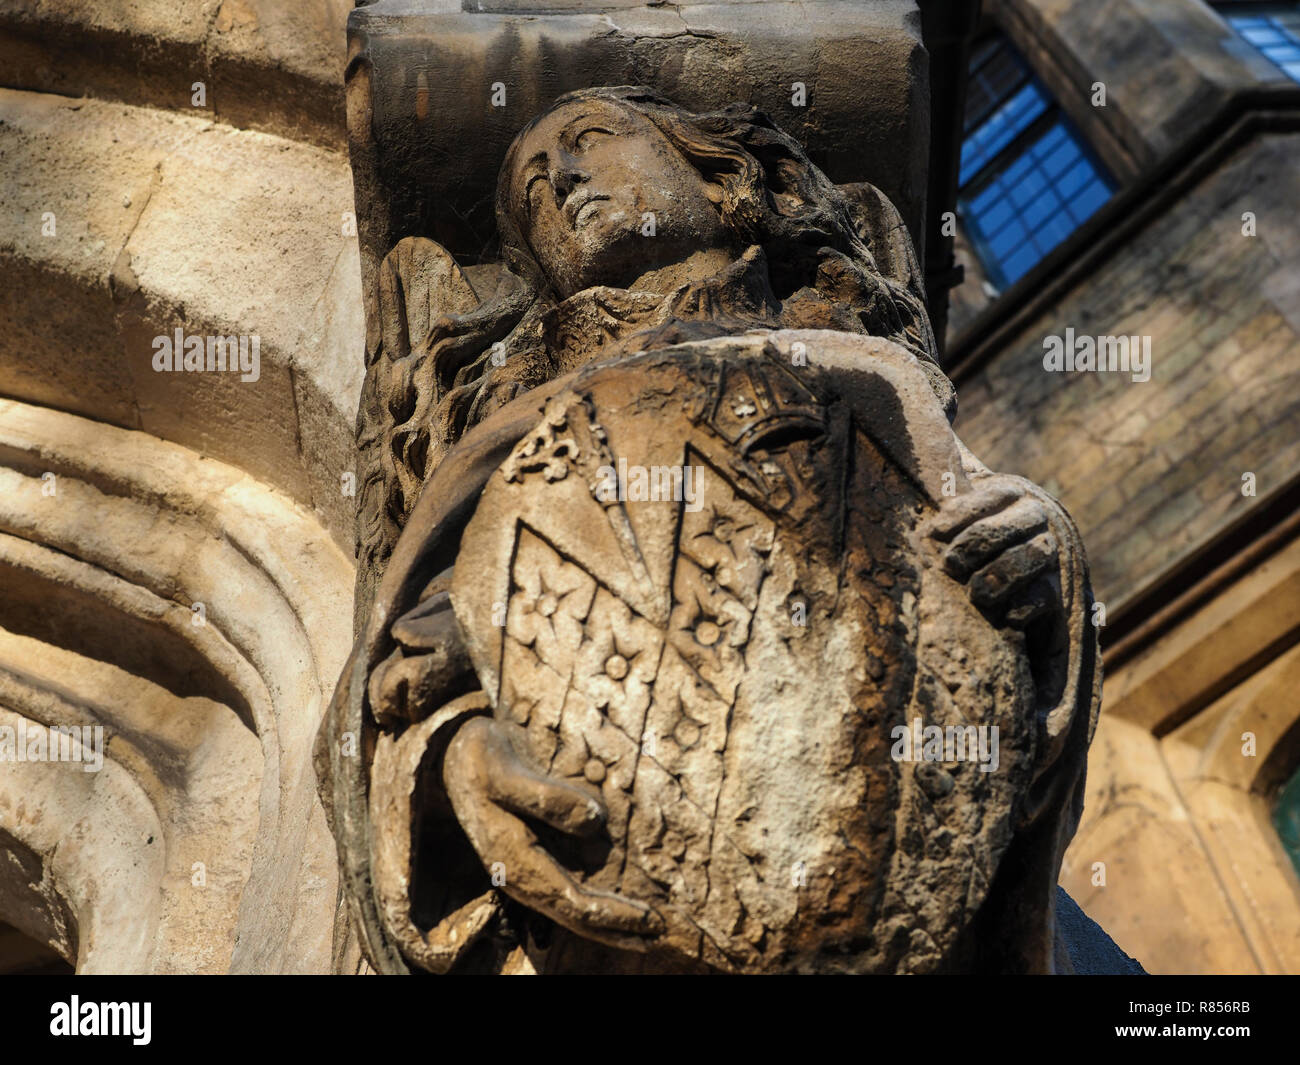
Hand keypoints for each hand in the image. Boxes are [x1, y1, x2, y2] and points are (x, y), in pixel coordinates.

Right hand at [442, 715, 664, 947]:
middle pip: (574, 916)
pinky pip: (567, 890)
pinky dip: (594, 902)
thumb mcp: (506, 772)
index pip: (573, 903)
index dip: (613, 915)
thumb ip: (548, 798)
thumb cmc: (480, 761)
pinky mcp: (532, 857)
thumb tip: (595, 821)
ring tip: (646, 929)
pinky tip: (615, 902)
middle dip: (616, 930)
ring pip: (571, 908)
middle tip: (658, 934)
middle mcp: (522, 874)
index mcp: (516, 861)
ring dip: (608, 922)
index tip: (651, 919)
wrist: (452, 757)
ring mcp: (526, 869)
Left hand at [925, 479, 1060, 627]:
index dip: (963, 511)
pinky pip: (1047, 593)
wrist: (1002, 588)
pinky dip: (1026, 604)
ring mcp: (1049, 550)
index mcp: (1010, 495)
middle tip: (951, 564)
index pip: (994, 495)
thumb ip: (947, 500)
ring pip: (1036, 553)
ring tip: (975, 593)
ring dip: (1002, 573)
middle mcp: (1035, 517)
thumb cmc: (963, 540)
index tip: (935, 532)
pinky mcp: (1056, 587)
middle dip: (979, 542)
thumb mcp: (953, 519)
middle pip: (1017, 522)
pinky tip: (1006, 615)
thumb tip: (929, 490)